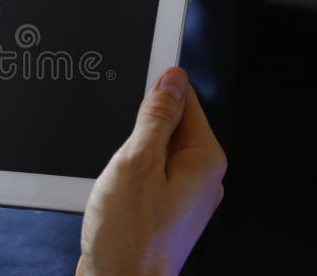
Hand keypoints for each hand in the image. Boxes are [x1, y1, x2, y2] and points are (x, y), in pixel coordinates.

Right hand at [77, 67, 226, 275]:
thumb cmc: (129, 237)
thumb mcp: (135, 162)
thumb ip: (155, 118)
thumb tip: (172, 80)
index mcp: (204, 159)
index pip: (185, 100)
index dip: (154, 92)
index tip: (130, 94)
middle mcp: (200, 177)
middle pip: (168, 125)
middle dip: (136, 128)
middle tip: (119, 150)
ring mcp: (183, 195)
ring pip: (153, 151)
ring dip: (128, 154)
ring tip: (116, 178)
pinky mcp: (163, 209)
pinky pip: (146, 175)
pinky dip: (126, 175)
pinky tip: (113, 191)